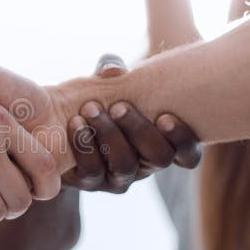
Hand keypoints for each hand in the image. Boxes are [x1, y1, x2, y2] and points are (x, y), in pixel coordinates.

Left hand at [63, 55, 200, 192]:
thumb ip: (113, 68)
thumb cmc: (100, 98)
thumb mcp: (109, 80)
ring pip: (125, 165)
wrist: (61, 124)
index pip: (188, 154)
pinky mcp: (91, 181)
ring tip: (90, 109)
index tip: (165, 117)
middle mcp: (146, 165)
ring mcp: (119, 177)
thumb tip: (114, 70)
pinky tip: (75, 122)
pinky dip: (84, 144)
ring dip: (109, 135)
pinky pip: (91, 170)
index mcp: (163, 144)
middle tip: (119, 106)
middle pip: (159, 158)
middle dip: (141, 130)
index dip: (182, 139)